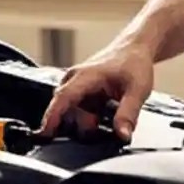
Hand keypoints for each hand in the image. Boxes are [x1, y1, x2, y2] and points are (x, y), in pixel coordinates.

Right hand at [38, 41, 154, 141]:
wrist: (136, 48)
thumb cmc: (134, 63)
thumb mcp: (137, 90)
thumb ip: (128, 114)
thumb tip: (122, 135)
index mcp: (86, 76)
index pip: (63, 98)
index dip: (53, 117)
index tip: (46, 134)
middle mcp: (75, 78)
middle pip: (65, 109)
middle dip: (80, 124)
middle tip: (101, 125)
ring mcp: (76, 84)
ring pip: (70, 111)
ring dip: (85, 120)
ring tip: (105, 116)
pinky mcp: (81, 90)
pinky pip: (77, 108)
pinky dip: (87, 116)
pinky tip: (102, 115)